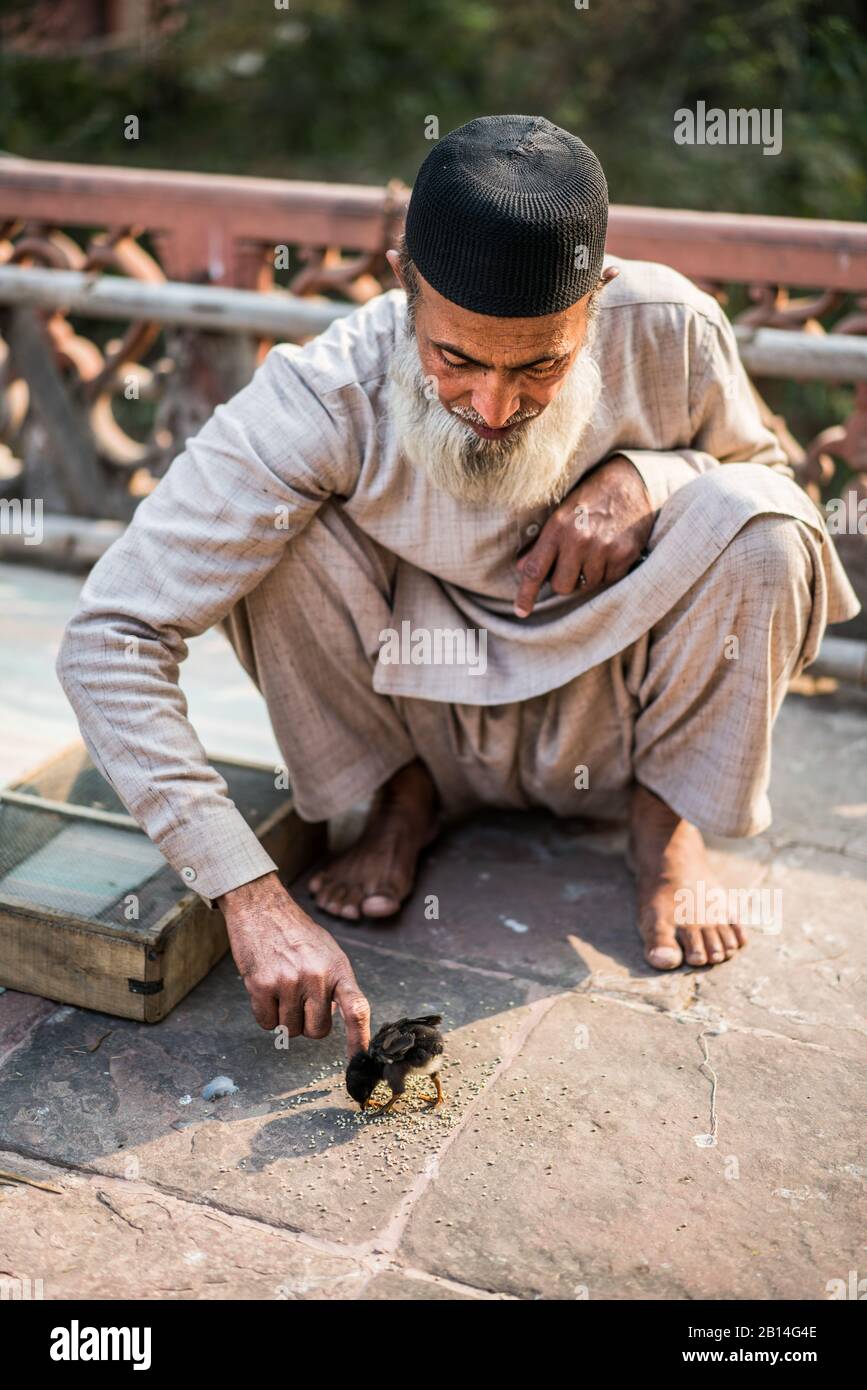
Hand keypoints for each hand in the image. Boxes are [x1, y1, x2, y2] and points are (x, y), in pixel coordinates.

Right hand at [218, 871, 369, 1055]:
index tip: (360, 1059)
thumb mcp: (328, 952)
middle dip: (307, 1022)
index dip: (359, 1039)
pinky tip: (266, 989)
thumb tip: (337, 1016)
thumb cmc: (296, 932)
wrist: (262, 907)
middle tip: (299, 999)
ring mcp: (289, 982)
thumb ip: (335, 984)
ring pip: (290, 1030)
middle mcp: (316, 977)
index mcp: (338, 969)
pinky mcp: (262, 985)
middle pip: (317, 1031)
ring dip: (284, 1017)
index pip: (356, 1009)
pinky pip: (266, 1023)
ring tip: (281, 986)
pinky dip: (265, 1013)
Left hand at [514, 454, 653, 616]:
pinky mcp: (624, 555)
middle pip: (562, 586)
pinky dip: (608, 572)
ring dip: (588, 575)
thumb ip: (543, 543)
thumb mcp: (561, 513)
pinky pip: (610, 580)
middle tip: (573, 563)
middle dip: (565, 581)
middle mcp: (579, 540)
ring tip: (595, 551)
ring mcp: (603, 549)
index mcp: (558, 528)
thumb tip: (522, 568)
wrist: (630, 481)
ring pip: (587, 585)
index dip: (526, 594)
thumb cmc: (590, 498)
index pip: (535, 569)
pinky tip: (610, 551)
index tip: (521, 611)